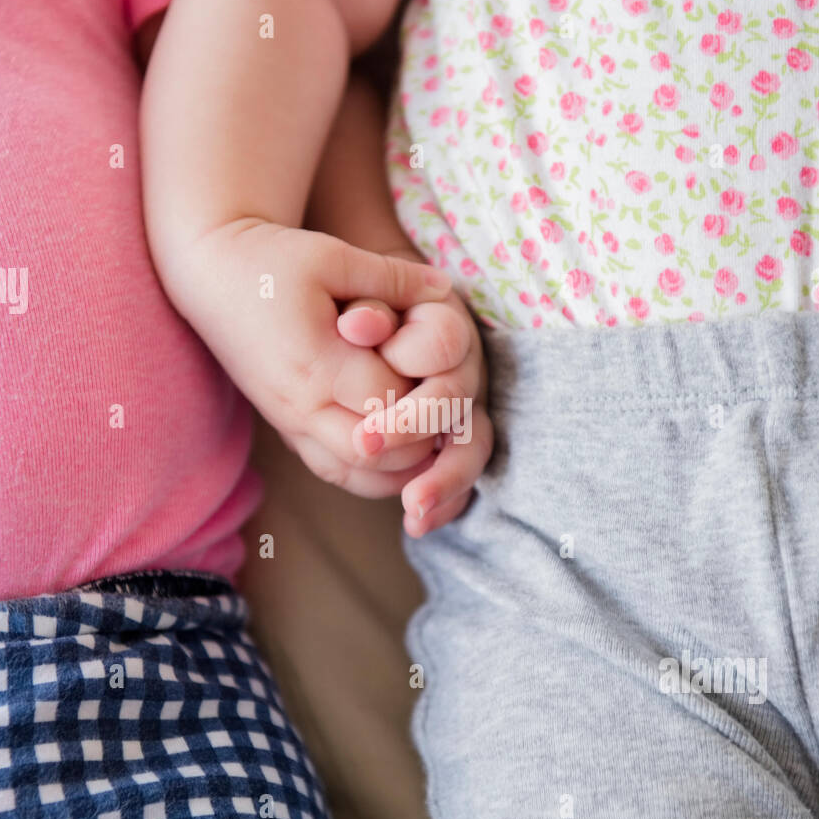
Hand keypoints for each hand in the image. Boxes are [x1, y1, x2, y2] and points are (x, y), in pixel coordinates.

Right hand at [172, 220, 452, 496]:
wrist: (209, 276)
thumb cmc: (272, 259)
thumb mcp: (333, 255)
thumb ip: (392, 277)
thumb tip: (445, 289)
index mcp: (317, 364)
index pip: (392, 400)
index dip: (426, 389)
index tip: (444, 366)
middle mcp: (302, 406)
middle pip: (378, 452)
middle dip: (421, 436)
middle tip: (447, 407)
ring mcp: (290, 423)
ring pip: (357, 474)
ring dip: (401, 465)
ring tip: (433, 435)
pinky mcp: (286, 428)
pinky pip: (336, 471)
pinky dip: (374, 472)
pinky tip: (403, 448)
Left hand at [337, 289, 493, 535]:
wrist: (348, 316)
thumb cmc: (348, 298)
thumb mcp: (351, 292)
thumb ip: (365, 309)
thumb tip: (358, 326)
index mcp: (445, 321)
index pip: (443, 342)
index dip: (409, 356)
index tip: (360, 375)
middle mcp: (464, 368)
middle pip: (457, 402)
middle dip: (414, 426)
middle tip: (367, 443)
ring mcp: (463, 410)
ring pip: (471, 448)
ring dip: (444, 481)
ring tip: (414, 509)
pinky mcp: (451, 443)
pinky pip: (456, 476)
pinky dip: (443, 504)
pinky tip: (415, 526)